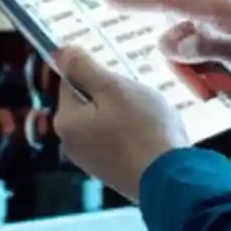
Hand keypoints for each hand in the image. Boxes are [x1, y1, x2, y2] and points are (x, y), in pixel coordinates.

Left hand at [52, 47, 189, 200]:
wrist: (170, 179)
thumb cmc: (142, 130)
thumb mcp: (114, 89)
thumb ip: (85, 69)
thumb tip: (60, 51)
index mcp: (67, 122)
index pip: (71, 81)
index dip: (96, 72)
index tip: (119, 72)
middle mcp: (72, 144)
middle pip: (89, 103)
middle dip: (113, 94)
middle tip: (138, 92)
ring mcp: (93, 162)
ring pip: (105, 122)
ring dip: (125, 113)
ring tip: (150, 113)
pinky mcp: (112, 173)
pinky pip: (118, 141)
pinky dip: (132, 133)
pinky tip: (152, 133)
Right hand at [104, 0, 230, 107]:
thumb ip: (211, 47)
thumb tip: (174, 42)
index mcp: (221, 9)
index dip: (135, 0)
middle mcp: (215, 18)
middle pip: (172, 36)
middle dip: (182, 64)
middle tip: (208, 82)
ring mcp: (218, 35)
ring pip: (183, 56)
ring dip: (196, 76)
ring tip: (226, 87)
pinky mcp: (222, 52)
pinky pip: (196, 66)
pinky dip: (205, 80)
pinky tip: (228, 88)